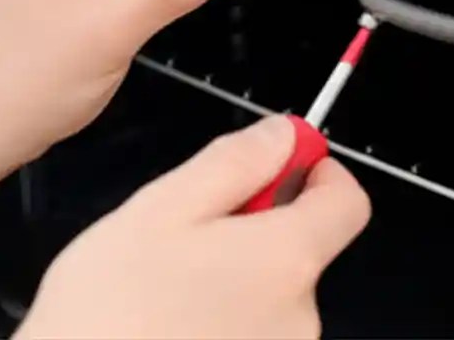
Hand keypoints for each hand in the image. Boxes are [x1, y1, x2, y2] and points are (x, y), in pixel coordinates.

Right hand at [16, 115, 371, 339]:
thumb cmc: (106, 311)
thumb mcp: (159, 210)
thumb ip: (233, 163)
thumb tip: (284, 135)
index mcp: (287, 258)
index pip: (347, 202)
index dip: (319, 172)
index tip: (282, 166)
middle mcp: (301, 315)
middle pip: (302, 248)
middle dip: (256, 229)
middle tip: (187, 236)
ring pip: (271, 292)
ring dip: (233, 277)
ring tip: (167, 288)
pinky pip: (253, 330)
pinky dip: (223, 319)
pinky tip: (172, 322)